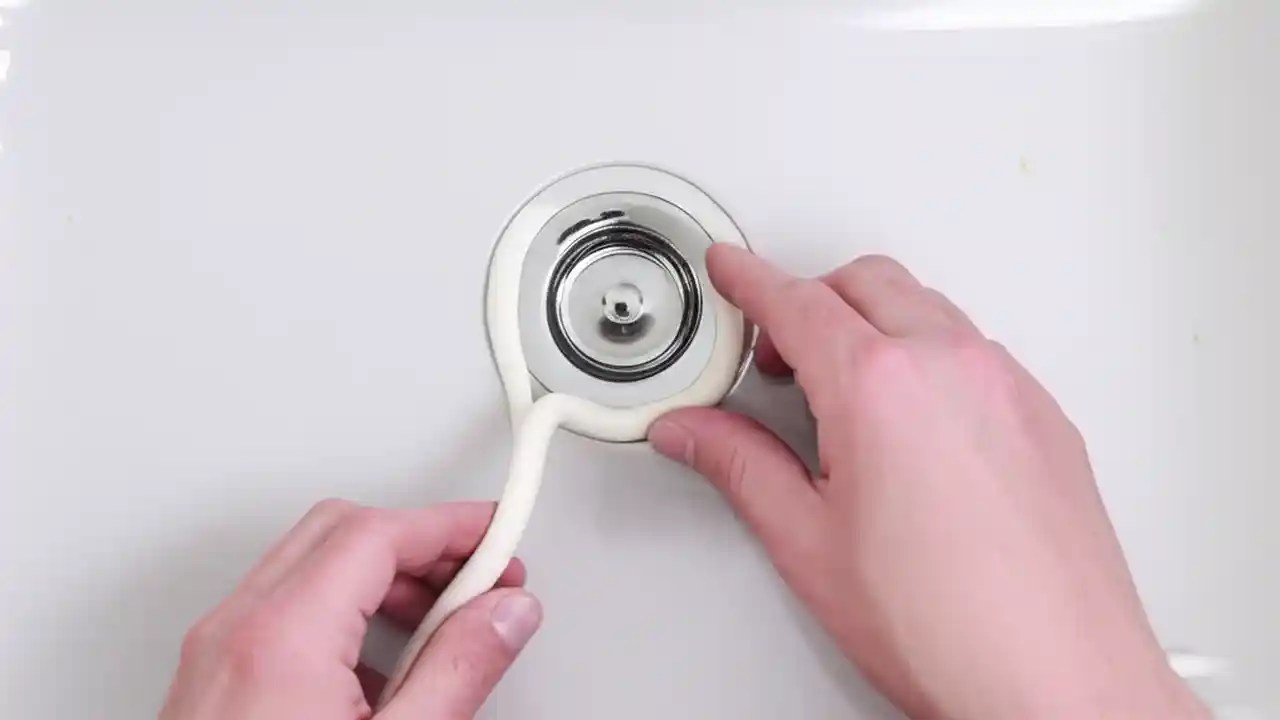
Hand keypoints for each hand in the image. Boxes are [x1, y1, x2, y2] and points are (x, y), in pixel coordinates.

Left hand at [161, 501, 540, 719]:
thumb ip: (459, 672)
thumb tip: (503, 617)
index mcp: (281, 637)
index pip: (378, 533)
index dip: (450, 526)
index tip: (499, 536)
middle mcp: (235, 631)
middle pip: (340, 533)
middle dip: (420, 543)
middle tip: (481, 577)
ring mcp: (215, 654)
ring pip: (309, 566)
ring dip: (383, 576)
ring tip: (445, 622)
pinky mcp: (212, 680)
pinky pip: (283, 609)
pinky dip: (344, 610)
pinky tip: (387, 664)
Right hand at [650, 247, 1206, 719]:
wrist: (1059, 680)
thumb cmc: (950, 628)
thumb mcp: (808, 544)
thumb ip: (740, 467)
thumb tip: (692, 432)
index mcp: (879, 387)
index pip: (795, 302)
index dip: (750, 280)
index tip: (731, 269)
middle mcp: (951, 367)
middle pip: (864, 282)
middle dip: (810, 297)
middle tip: (775, 350)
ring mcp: (1007, 386)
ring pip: (926, 307)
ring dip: (873, 323)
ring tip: (841, 391)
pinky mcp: (1044, 414)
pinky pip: (975, 350)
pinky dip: (928, 355)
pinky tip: (911, 421)